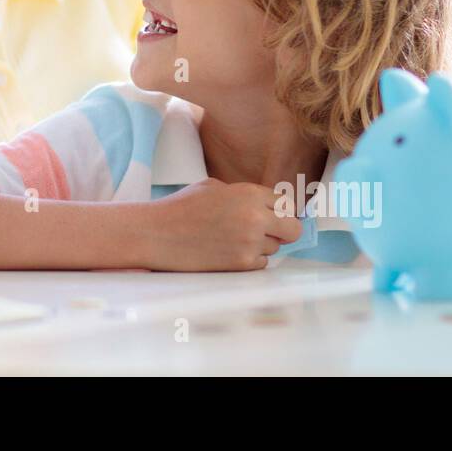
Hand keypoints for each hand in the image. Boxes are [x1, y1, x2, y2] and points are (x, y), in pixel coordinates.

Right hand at [144, 177, 303, 270]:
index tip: (273, 215)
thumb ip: (244, 195)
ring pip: (275, 248)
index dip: (280, 210)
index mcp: (249, 193)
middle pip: (293, 229)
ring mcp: (249, 242)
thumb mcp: (215, 187)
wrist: (158, 233)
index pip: (287, 204)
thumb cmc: (182, 207)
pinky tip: (228, 251)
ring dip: (261, 245)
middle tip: (269, 232)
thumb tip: (266, 206)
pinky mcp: (241, 264)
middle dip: (285, 230)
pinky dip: (250, 259)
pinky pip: (261, 263)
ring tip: (233, 239)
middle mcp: (255, 217)